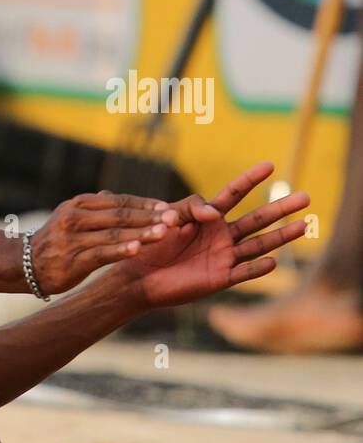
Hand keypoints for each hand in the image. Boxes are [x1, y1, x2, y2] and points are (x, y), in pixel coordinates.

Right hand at [29, 191, 182, 294]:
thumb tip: (116, 196)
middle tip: (174, 217)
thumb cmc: (54, 241)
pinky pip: (101, 254)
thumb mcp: (71, 217)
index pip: (118, 201)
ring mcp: (73, 239)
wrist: (24, 263)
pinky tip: (137, 250)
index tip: (167, 207)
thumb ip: (96, 209)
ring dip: (141, 233)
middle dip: (149, 217)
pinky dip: (120, 251)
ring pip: (113, 234)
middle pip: (119, 215)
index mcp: (79, 205)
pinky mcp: (72, 260)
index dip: (144, 204)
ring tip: (164, 233)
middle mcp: (75, 218)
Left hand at [123, 161, 309, 307]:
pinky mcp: (219, 278)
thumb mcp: (166, 219)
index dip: (250, 180)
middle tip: (305, 196)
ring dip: (281, 236)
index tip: (269, 164)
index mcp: (208, 218)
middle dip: (280, 208)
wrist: (137, 277)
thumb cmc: (149, 245)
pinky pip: (242, 273)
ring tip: (303, 225)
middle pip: (256, 219)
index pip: (233, 194)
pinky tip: (272, 262)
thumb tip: (213, 211)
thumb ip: (188, 209)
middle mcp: (222, 236)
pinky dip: (256, 268)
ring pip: (258, 244)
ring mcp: (224, 257)